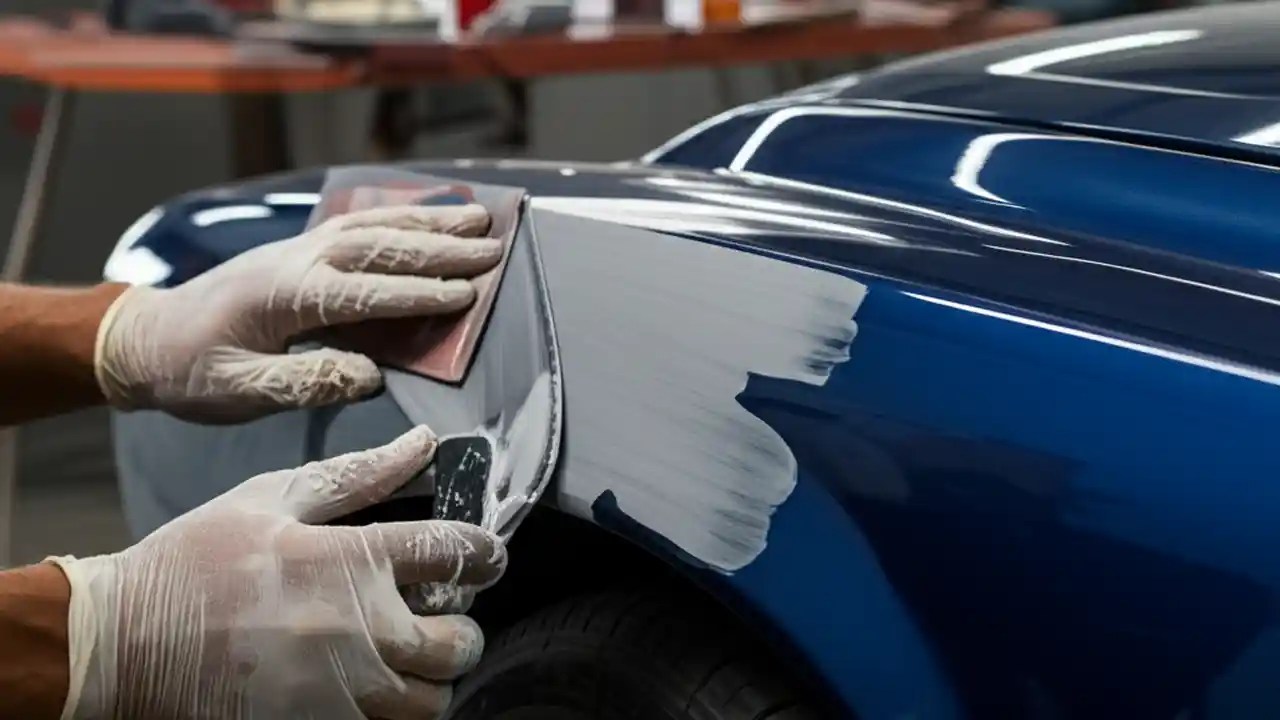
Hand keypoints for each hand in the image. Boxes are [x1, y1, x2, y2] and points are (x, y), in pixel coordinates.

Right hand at [49, 426, 505, 719]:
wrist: (121, 645)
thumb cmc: (195, 562)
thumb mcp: (272, 498)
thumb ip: (357, 475)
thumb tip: (423, 443)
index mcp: (355, 562)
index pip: (459, 554)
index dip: (487, 553)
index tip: (486, 557)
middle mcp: (363, 631)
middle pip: (461, 643)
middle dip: (459, 630)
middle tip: (436, 620)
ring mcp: (344, 691)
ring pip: (433, 701)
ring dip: (429, 680)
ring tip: (403, 662)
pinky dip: (388, 712)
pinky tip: (362, 689)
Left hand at [95, 204, 501, 421]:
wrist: (144, 338)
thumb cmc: (191, 370)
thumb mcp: (240, 391)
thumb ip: (305, 383)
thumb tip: (371, 377)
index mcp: (286, 296)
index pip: (366, 293)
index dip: (418, 295)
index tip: (466, 295)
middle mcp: (298, 261)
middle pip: (380, 247)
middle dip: (440, 247)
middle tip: (493, 247)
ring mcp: (299, 249)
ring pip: (374, 226)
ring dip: (428, 221)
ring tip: (478, 218)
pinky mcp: (300, 251)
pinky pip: (358, 224)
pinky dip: (399, 214)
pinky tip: (428, 213)